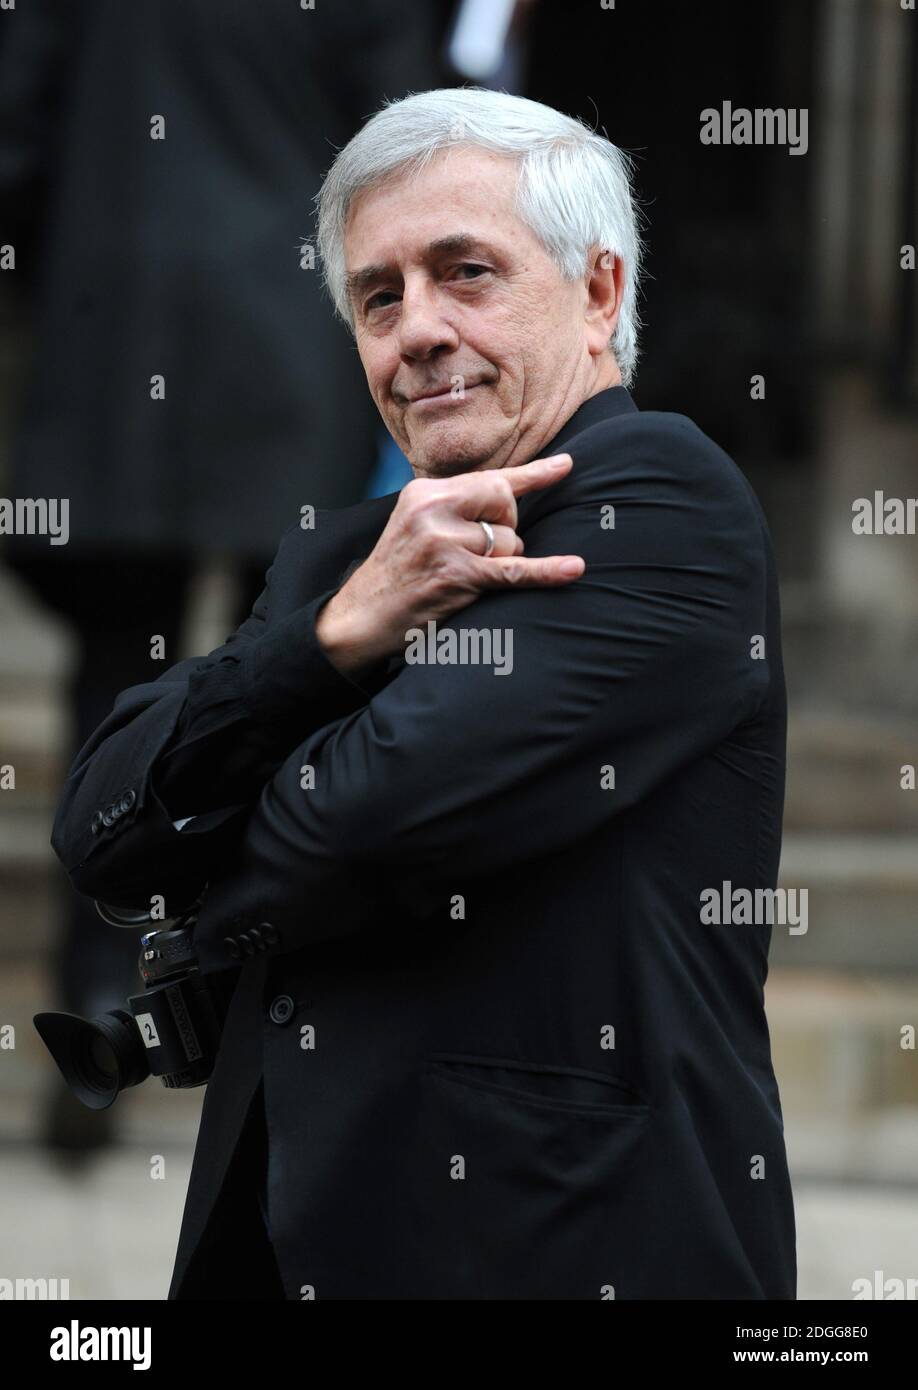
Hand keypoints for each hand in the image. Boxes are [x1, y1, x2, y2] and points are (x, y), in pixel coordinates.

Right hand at [316, 453, 583, 676]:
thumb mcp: (415, 524)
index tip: (566, 466)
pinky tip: (573, 568)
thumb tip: (510, 496)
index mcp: (424, 492)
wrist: (361, 616)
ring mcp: (443, 542)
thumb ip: (455, 507)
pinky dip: (547, 572)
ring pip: (509, 541)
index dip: (532, 475)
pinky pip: (514, 570)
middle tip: (486, 550)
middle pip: (505, 501)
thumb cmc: (396, 573)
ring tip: (467, 576)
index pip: (489, 477)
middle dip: (508, 526)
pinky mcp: (456, 575)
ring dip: (502, 561)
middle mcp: (432, 509)